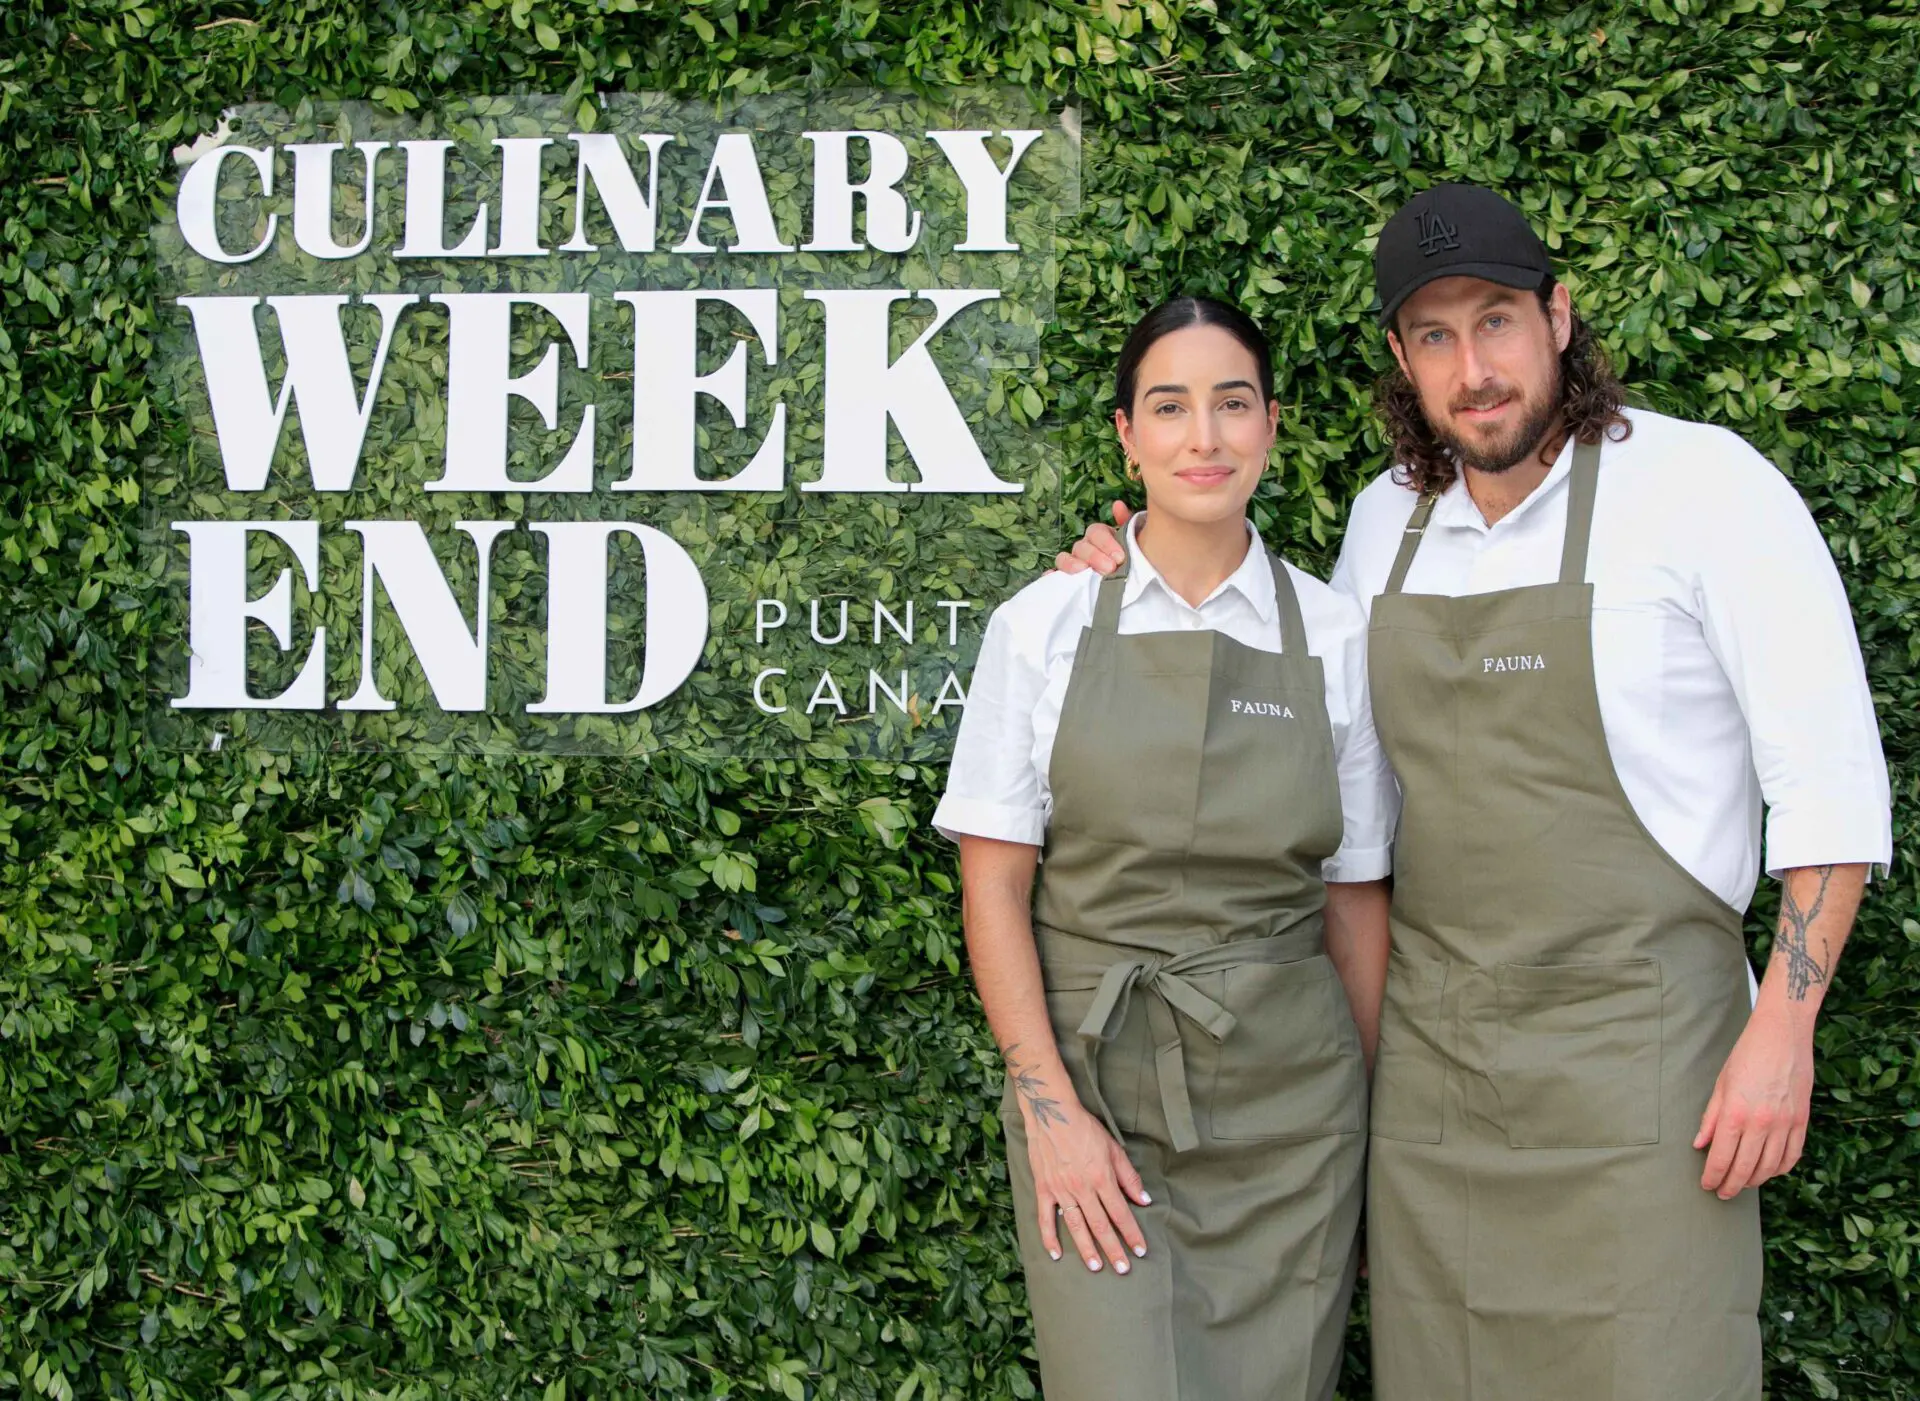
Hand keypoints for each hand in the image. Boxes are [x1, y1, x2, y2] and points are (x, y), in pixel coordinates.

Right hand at [1025, 1099, 1150, 1272]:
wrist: (1053, 1113)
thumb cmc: (1085, 1128)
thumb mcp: (1114, 1148)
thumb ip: (1128, 1177)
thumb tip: (1143, 1201)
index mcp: (1101, 1179)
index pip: (1121, 1214)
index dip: (1132, 1234)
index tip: (1140, 1251)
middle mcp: (1082, 1189)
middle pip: (1101, 1226)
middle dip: (1114, 1249)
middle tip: (1123, 1269)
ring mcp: (1061, 1191)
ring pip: (1076, 1226)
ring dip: (1087, 1249)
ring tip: (1096, 1267)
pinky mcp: (1044, 1189)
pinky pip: (1045, 1218)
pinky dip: (1049, 1237)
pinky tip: (1056, 1254)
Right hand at [1052, 500, 1132, 574]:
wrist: (1135, 587)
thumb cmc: (1133, 562)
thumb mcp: (1137, 542)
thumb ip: (1128, 524)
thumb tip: (1117, 505)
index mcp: (1100, 537)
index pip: (1096, 532)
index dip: (1106, 543)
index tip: (1120, 557)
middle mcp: (1084, 549)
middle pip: (1080, 546)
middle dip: (1094, 556)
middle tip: (1109, 568)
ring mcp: (1073, 565)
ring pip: (1063, 558)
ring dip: (1070, 563)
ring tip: (1082, 571)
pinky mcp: (1067, 582)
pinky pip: (1053, 576)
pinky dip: (1050, 575)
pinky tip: (1051, 576)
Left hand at [1693, 1008, 1814, 1199]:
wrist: (1782, 1035)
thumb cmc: (1746, 1055)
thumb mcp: (1720, 1084)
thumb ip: (1710, 1118)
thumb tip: (1699, 1144)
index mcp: (1735, 1113)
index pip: (1721, 1157)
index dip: (1713, 1176)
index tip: (1707, 1185)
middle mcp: (1761, 1123)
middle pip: (1745, 1168)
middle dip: (1732, 1185)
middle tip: (1723, 1193)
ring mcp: (1785, 1124)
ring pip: (1770, 1167)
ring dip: (1754, 1180)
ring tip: (1743, 1184)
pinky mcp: (1802, 1121)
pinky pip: (1792, 1156)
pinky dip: (1779, 1169)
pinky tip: (1768, 1171)